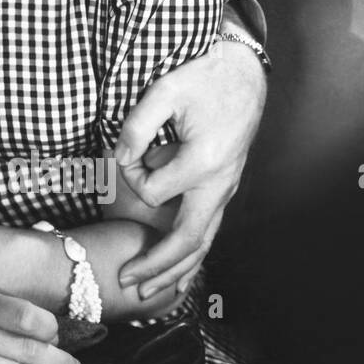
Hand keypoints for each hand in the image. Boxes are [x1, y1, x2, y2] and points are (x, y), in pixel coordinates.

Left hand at [114, 39, 265, 298]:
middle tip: (126, 281)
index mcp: (205, 162)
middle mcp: (221, 183)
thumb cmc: (203, 76)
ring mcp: (226, 188)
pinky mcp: (224, 187)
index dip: (128, 176)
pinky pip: (209, 229)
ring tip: (148, 292)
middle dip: (157, 266)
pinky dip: (191, 256)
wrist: (243, 71)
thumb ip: (137, 126)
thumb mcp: (164, 91)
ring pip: (203, 242)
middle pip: (189, 239)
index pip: (152, 191)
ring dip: (175, 270)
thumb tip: (120, 158)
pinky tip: (179, 276)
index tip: (121, 153)